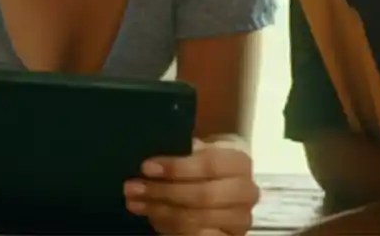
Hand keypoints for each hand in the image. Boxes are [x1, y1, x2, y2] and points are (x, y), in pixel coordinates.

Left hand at [123, 137, 259, 235]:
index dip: (177, 167)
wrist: (222, 186)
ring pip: (196, 219)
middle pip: (202, 195)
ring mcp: (241, 219)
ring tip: (134, 203)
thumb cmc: (202, 165)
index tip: (146, 167)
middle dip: (163, 192)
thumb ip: (180, 152)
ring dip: (160, 211)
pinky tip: (153, 219)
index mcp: (239, 163)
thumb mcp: (195, 152)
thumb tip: (150, 161)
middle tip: (132, 188)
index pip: (209, 165)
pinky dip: (172, 229)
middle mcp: (247, 191)